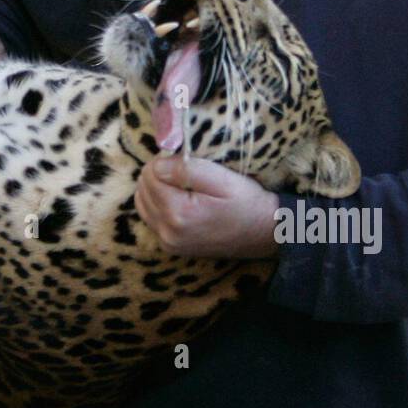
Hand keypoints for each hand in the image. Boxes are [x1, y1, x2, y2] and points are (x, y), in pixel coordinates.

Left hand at [135, 155, 280, 259]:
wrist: (264, 233)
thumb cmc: (247, 202)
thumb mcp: (222, 179)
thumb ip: (186, 169)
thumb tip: (157, 164)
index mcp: (179, 213)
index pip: (150, 174)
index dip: (164, 161)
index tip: (183, 160)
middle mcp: (168, 232)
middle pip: (142, 189)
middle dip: (157, 174)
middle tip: (181, 170)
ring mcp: (168, 243)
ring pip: (142, 203)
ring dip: (155, 189)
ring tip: (179, 184)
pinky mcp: (171, 247)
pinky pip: (150, 219)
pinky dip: (157, 204)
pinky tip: (176, 199)